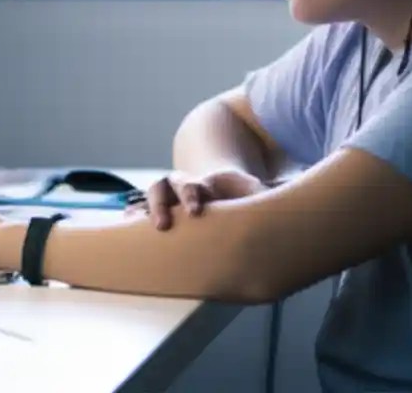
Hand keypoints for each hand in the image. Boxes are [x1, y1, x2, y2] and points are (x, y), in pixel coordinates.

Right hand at [130, 169, 269, 230]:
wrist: (219, 185)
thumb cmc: (238, 194)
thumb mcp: (253, 192)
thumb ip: (263, 198)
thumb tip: (285, 204)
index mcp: (204, 183)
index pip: (193, 185)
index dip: (192, 195)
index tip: (196, 211)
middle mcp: (180, 186)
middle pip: (165, 186)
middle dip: (162, 203)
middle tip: (164, 224)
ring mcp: (168, 196)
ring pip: (150, 195)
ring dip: (146, 209)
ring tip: (142, 226)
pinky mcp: (160, 209)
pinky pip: (140, 209)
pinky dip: (132, 217)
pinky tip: (126, 228)